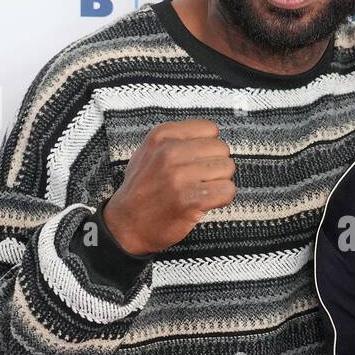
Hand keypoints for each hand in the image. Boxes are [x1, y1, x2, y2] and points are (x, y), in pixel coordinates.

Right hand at [101, 119, 235, 254]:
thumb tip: (211, 137)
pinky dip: (222, 198)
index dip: (209, 147)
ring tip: (201, 190)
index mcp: (162, 136)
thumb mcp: (149, 152)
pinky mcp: (190, 200)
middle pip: (221, 149)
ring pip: (227, 168)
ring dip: (220, 182)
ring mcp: (179, 176)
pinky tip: (206, 202)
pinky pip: (227, 190)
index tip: (198, 161)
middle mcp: (169, 152)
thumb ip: (176, 140)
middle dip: (216, 165)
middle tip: (200, 179)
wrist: (126, 224)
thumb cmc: (142, 189)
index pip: (210, 129)